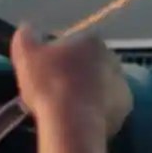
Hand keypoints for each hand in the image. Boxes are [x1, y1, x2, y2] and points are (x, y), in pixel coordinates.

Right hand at [9, 26, 132, 137]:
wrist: (73, 124)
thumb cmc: (49, 84)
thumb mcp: (25, 54)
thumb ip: (26, 36)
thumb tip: (28, 28)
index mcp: (91, 40)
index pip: (71, 44)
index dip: (55, 58)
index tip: (43, 74)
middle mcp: (112, 57)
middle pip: (87, 64)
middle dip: (72, 75)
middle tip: (51, 93)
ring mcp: (122, 81)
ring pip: (98, 85)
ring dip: (84, 92)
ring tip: (63, 109)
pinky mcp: (125, 106)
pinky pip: (106, 105)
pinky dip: (95, 110)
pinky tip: (79, 119)